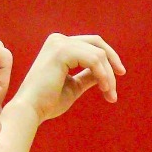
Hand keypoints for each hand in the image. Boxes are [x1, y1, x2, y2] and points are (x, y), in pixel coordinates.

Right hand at [6, 33, 123, 122]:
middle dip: (112, 60)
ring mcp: (59, 43)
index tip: (118, 75)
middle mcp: (58, 40)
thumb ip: (88, 76)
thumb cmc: (47, 103)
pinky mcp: (62, 51)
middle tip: (121, 76)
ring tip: (110, 94)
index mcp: (59, 46)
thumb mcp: (74, 86)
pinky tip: (104, 89)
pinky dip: (102, 74)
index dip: (107, 58)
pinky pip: (93, 60)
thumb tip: (106, 73)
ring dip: (108, 75)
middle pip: (96, 43)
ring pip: (98, 53)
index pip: (90, 44)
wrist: (30, 111)